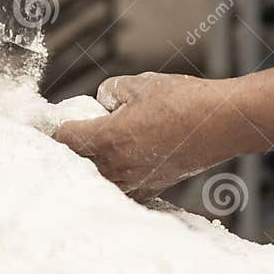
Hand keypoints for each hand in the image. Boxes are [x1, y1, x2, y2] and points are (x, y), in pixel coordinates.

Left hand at [54, 72, 243, 197]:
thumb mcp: (140, 83)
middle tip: (67, 138)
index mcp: (108, 139)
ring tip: (91, 154)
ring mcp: (136, 181)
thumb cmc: (186, 102)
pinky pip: (122, 189)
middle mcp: (118, 167)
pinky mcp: (154, 187)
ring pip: (97, 183)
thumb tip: (102, 102)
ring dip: (90, 169)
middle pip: (74, 166)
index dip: (53, 129)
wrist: (224, 123)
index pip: (63, 140)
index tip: (50, 123)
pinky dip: (114, 180)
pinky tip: (119, 167)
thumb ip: (110, 91)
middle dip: (68, 152)